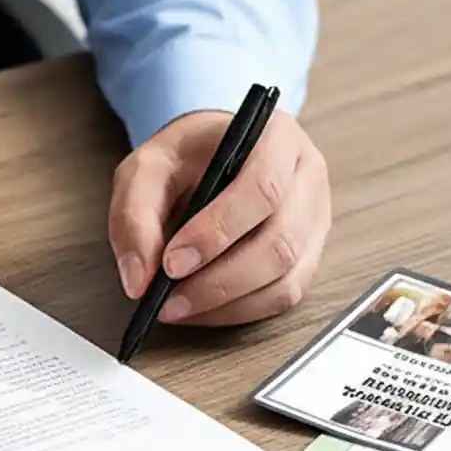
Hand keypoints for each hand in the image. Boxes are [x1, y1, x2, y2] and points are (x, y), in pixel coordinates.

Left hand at [109, 109, 330, 325]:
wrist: (211, 155)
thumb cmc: (184, 158)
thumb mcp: (145, 169)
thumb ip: (134, 217)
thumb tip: (138, 279)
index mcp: (274, 138)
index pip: (262, 188)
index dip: (217, 232)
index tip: (172, 264)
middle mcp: (307, 178)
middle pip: (279, 243)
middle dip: (218, 282)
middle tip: (167, 301)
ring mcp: (315, 220)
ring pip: (286, 279)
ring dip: (226, 305)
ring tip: (177, 309)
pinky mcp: (309, 255)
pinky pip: (283, 297)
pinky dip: (239, 312)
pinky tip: (201, 309)